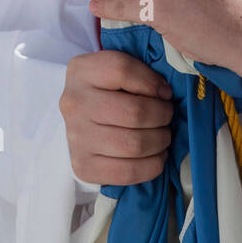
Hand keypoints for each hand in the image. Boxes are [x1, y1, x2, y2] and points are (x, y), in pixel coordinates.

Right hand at [59, 50, 173, 185]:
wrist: (79, 123)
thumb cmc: (106, 92)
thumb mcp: (115, 70)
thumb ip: (138, 72)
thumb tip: (165, 93)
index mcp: (81, 71)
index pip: (122, 70)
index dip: (152, 82)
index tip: (164, 92)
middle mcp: (74, 104)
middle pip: (134, 112)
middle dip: (162, 115)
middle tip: (167, 115)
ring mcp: (76, 138)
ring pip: (134, 144)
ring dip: (160, 140)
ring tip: (163, 135)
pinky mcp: (83, 167)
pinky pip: (128, 172)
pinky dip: (152, 165)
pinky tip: (156, 155)